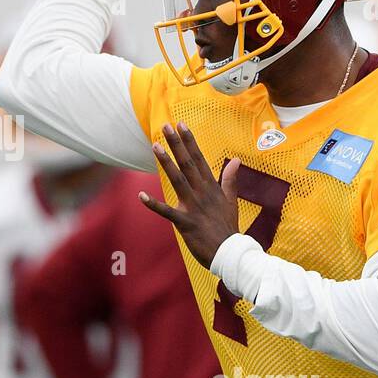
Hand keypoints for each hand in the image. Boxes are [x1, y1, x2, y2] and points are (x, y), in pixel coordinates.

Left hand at [138, 122, 239, 267]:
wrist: (230, 253)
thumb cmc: (228, 227)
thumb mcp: (231, 200)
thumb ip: (230, 179)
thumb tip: (236, 160)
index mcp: (212, 188)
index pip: (199, 159)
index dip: (190, 141)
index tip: (181, 124)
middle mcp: (202, 193)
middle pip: (187, 164)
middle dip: (177, 144)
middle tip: (166, 126)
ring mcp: (193, 207)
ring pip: (178, 180)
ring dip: (166, 163)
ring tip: (155, 146)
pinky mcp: (185, 223)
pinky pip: (167, 212)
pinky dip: (154, 205)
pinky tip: (141, 195)